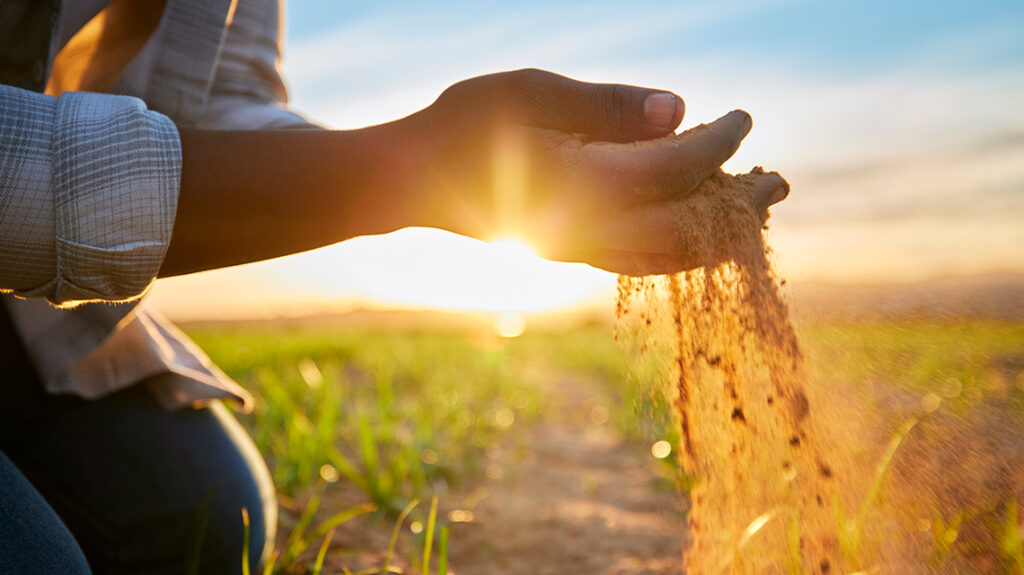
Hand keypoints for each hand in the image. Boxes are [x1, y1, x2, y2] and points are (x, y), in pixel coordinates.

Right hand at [400, 69, 787, 274]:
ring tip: (753, 216)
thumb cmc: (460, 126)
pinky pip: (638, 262)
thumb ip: (603, 102)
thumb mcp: (526, 92)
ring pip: (666, 259)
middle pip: (687, 232)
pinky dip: (678, 248)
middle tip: (779, 184)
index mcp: (580, 186)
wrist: (408, 182)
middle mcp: (585, 231)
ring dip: (715, 238)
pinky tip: (693, 230)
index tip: (742, 117)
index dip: (719, 142)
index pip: (675, 168)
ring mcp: (575, 251)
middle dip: (738, 208)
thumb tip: (678, 110)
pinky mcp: (566, 254)